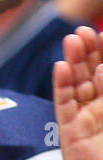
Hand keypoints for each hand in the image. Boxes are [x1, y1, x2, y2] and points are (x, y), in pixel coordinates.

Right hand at [55, 27, 102, 159]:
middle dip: (89, 51)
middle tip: (85, 31)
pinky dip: (62, 85)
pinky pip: (64, 103)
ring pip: (77, 83)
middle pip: (91, 72)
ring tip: (72, 40)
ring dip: (74, 61)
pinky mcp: (69, 128)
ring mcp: (82, 115)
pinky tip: (61, 67)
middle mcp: (98, 105)